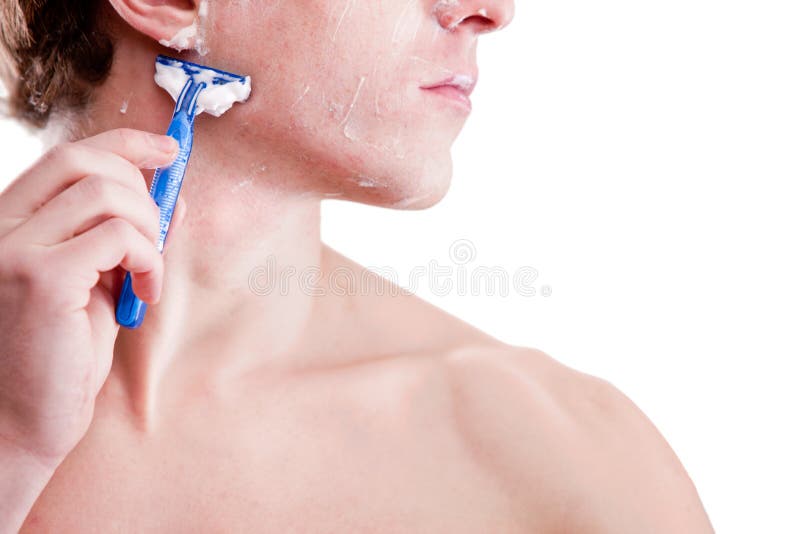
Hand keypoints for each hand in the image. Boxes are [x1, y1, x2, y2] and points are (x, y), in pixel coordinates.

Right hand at [0, 128, 186, 468]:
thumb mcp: (97, 285)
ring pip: (107, 195)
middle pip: (83, 162)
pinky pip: (119, 238)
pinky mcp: (42, 279)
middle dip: (140, 184)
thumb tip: (173, 200)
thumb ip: (124, 240)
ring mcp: (15, 250)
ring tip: (147, 274)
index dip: (122, 144)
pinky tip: (143, 295)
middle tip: (160, 230)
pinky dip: (148, 260)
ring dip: (148, 230)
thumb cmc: (60, 357)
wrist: (21, 423)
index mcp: (8, 225)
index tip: (168, 149)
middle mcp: (1, 228)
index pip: (65, 157)